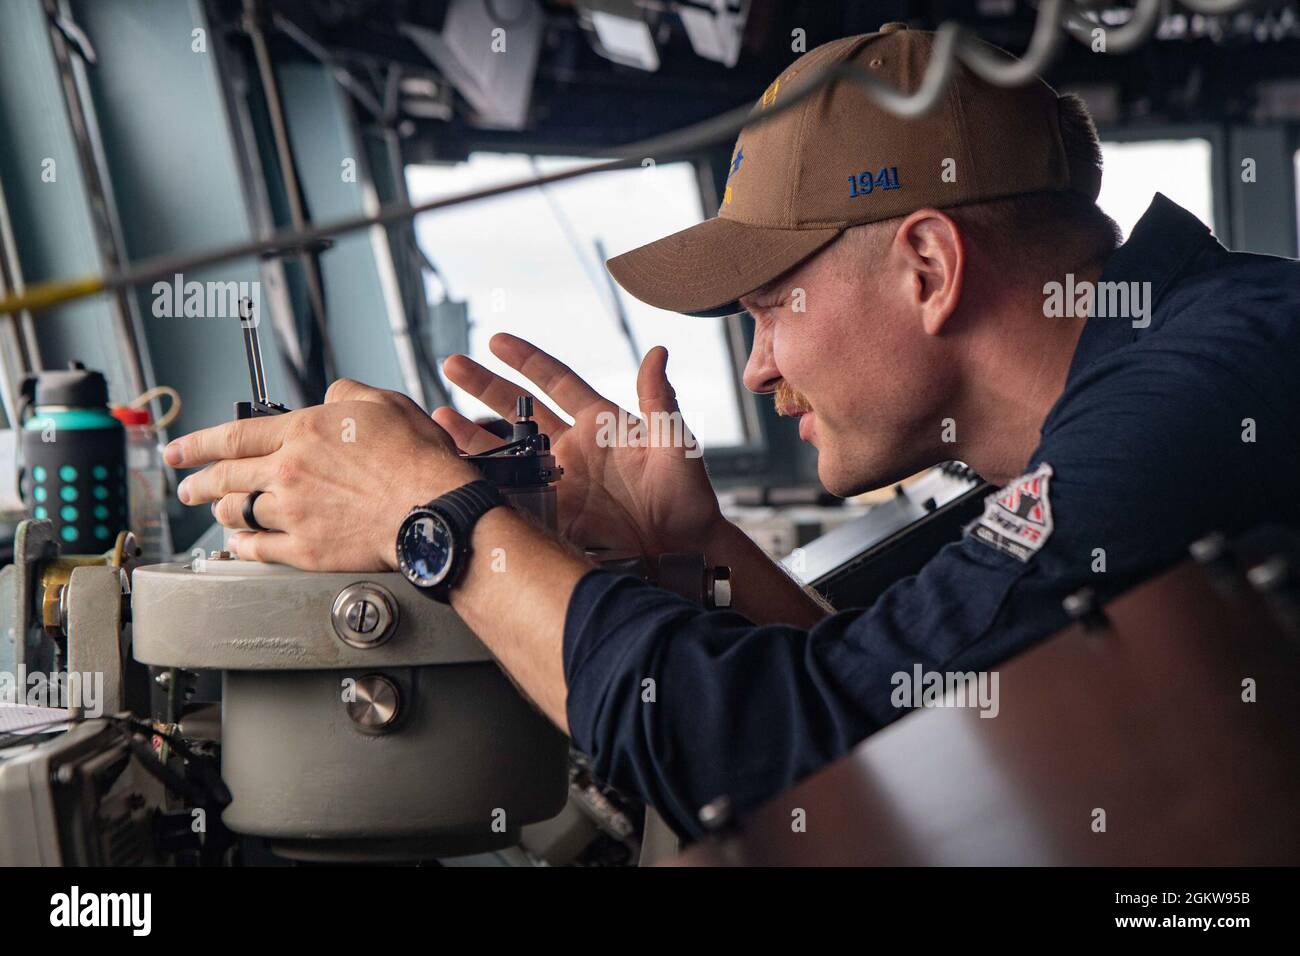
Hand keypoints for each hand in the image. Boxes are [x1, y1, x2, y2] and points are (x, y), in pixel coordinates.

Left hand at [165, 380, 479, 570]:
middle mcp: (288, 473)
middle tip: (186, 486)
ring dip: (221, 512)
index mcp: (303, 433)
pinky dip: (244, 545)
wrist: (433, 510)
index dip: (198, 443)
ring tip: (215, 513)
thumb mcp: (385, 404)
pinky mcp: (306, 549)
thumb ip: (348, 393)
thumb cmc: (417, 460)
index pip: (233, 435)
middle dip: (197, 481)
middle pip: (225, 477)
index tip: (179, 450)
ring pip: (239, 512)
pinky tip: (240, 543)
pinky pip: (259, 548)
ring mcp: (293, 513)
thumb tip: (331, 394)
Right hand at [436, 333, 723, 556]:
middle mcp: (572, 449)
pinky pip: (510, 496)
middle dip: (483, 386)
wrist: (683, 553)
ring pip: (506, 452)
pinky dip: (482, 485)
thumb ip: (660, 401)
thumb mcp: (676, 445)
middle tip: (451, 365)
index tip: (496, 340)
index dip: (527, 360)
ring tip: (437, 418)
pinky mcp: (552, 516)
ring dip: (471, 434)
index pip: (556, 381)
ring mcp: (559, 482)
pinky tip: (456, 474)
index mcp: (600, 423)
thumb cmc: (689, 499)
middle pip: (519, 410)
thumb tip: (658, 352)